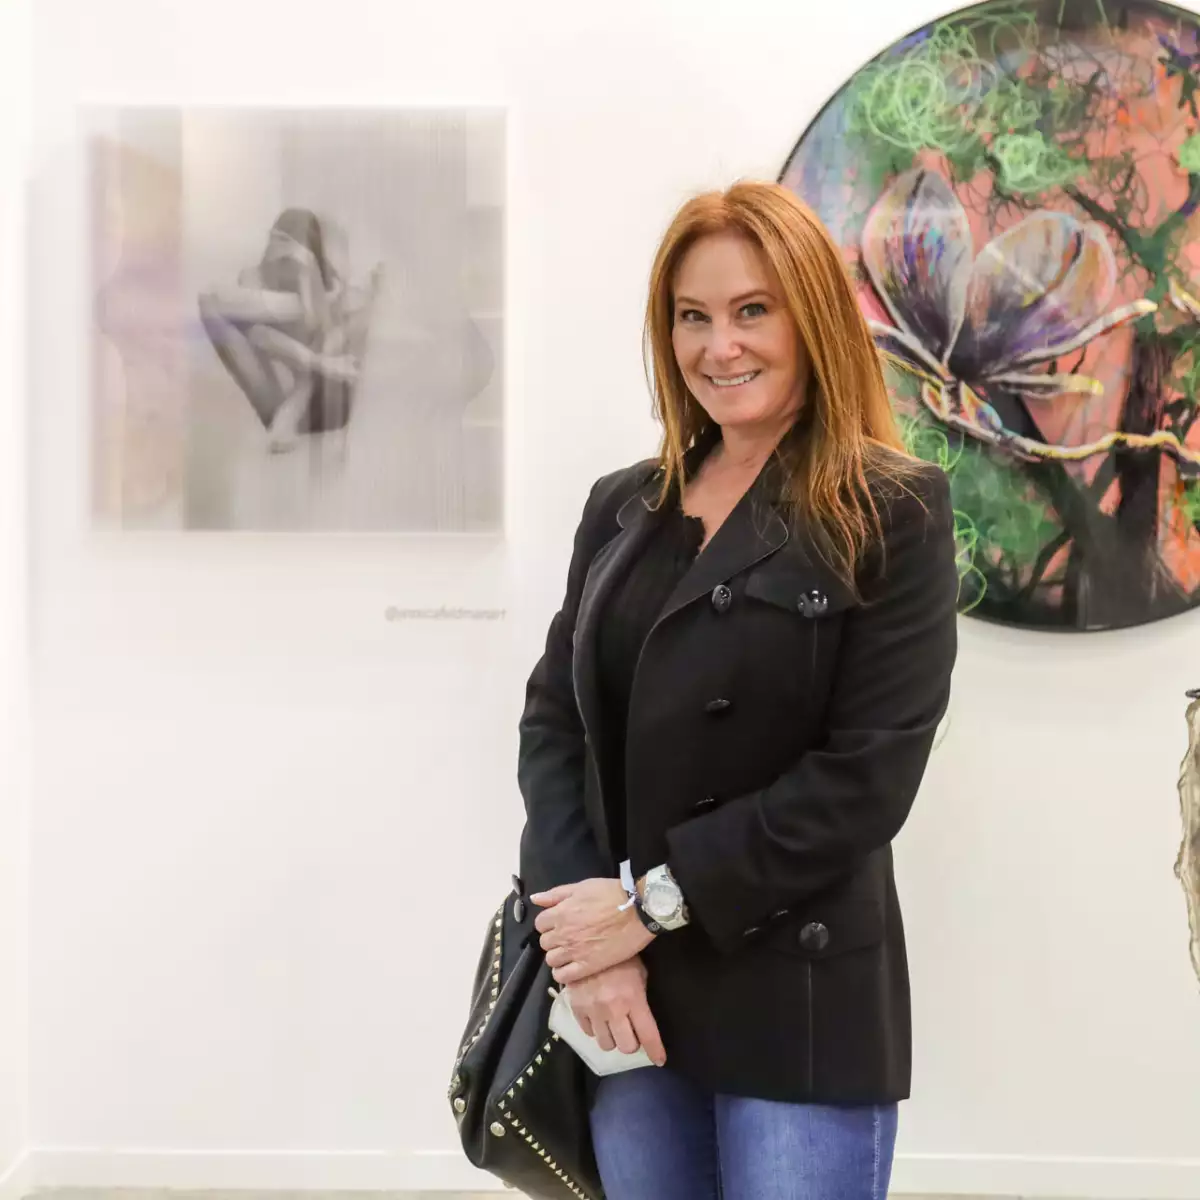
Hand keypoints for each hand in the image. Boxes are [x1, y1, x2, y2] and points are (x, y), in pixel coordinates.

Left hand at [532, 877, 653, 985]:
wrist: (637, 910)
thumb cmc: (610, 894)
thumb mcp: (582, 887)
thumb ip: (556, 894)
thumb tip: (535, 899)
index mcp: (560, 914)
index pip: (540, 923)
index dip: (549, 922)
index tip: (559, 922)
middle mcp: (563, 934)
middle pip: (544, 942)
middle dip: (554, 939)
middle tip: (567, 937)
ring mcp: (574, 952)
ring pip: (551, 960)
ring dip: (558, 956)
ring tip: (571, 952)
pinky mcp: (587, 967)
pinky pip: (563, 977)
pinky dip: (563, 973)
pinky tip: (572, 967)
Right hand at [564, 956, 665, 1066]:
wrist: (588, 940)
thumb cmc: (620, 956)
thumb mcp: (639, 972)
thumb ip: (640, 996)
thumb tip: (642, 1016)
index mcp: (633, 999)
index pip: (648, 1034)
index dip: (655, 1051)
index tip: (659, 1059)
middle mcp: (613, 1009)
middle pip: (626, 1046)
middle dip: (631, 1043)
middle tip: (631, 1033)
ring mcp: (593, 1010)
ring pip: (605, 1044)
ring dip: (612, 1038)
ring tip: (613, 1027)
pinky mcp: (577, 1008)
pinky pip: (588, 1032)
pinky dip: (595, 1029)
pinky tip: (598, 1018)